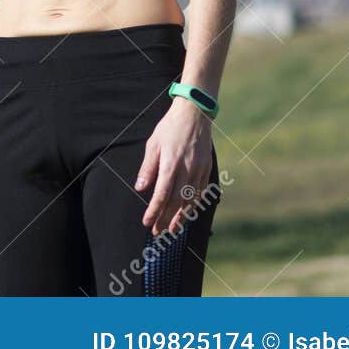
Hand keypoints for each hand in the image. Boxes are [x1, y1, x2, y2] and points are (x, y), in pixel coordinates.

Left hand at [134, 97, 214, 235]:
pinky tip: (186, 214)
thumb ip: (148, 168)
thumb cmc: (169, 128)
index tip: (147, 222)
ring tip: (172, 230)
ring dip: (181, 217)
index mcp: (171, 164)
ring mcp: (199, 171)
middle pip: (176, 202)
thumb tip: (141, 188)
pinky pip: (200, 193)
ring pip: (190, 201)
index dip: (154, 211)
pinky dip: (193, 206)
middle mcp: (187, 170)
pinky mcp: (206, 170)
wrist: (194, 115)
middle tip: (158, 233)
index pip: (162, 194)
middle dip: (166, 219)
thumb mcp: (153, 144)